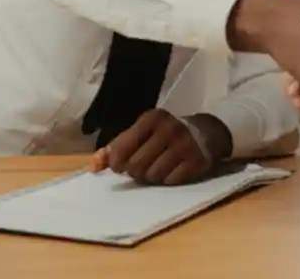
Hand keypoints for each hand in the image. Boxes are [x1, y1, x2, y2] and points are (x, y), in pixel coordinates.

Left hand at [88, 109, 222, 184]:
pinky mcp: (196, 161)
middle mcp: (169, 128)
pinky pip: (170, 181)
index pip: (122, 147)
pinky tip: (172, 170)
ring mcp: (185, 144)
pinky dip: (168, 180)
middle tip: (142, 167)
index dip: (117, 162)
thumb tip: (94, 165)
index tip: (120, 165)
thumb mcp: (141, 132)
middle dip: (136, 171)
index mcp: (152, 118)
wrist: (205, 133)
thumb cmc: (163, 135)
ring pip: (153, 175)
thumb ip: (116, 147)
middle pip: (136, 165)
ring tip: (158, 167)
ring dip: (152, 177)